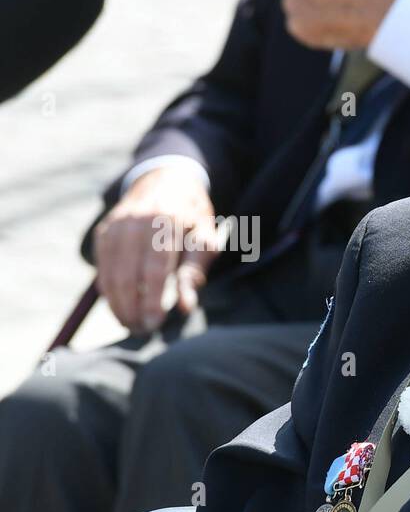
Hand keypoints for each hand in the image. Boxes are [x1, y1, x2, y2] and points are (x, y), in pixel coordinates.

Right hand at [92, 166, 221, 332]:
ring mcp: (116, 223)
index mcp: (166, 221)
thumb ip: (194, 273)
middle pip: (127, 272)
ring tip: (131, 324)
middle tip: (142, 331)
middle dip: (131, 306)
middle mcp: (136, 220)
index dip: (152, 299)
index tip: (155, 324)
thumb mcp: (205, 240)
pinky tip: (119, 306)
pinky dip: (108, 288)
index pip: (154, 268)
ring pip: (109, 271)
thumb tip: (185, 308)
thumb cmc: (193, 218)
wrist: (167, 180)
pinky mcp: (104, 229)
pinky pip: (102, 264)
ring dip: (117, 302)